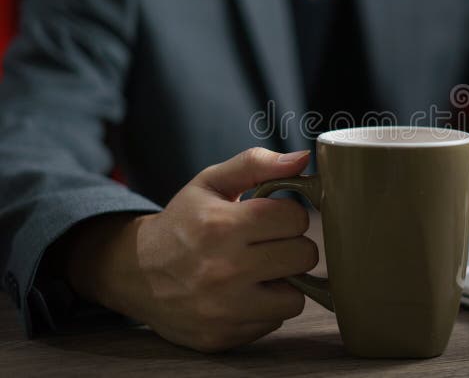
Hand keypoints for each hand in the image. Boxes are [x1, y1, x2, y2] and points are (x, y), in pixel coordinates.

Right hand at [67, 148, 317, 351]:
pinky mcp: (222, 337)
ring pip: (296, 297)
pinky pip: (273, 322)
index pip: (295, 218)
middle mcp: (223, 270)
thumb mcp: (210, 183)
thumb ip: (256, 164)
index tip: (274, 217)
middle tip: (270, 244)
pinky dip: (265, 307)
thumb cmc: (182, 222)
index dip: (289, 215)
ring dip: (284, 282)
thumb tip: (303, 159)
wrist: (135, 273)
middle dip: (293, 246)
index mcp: (221, 226)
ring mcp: (223, 309)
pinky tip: (243, 293)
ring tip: (260, 270)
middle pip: (304, 256)